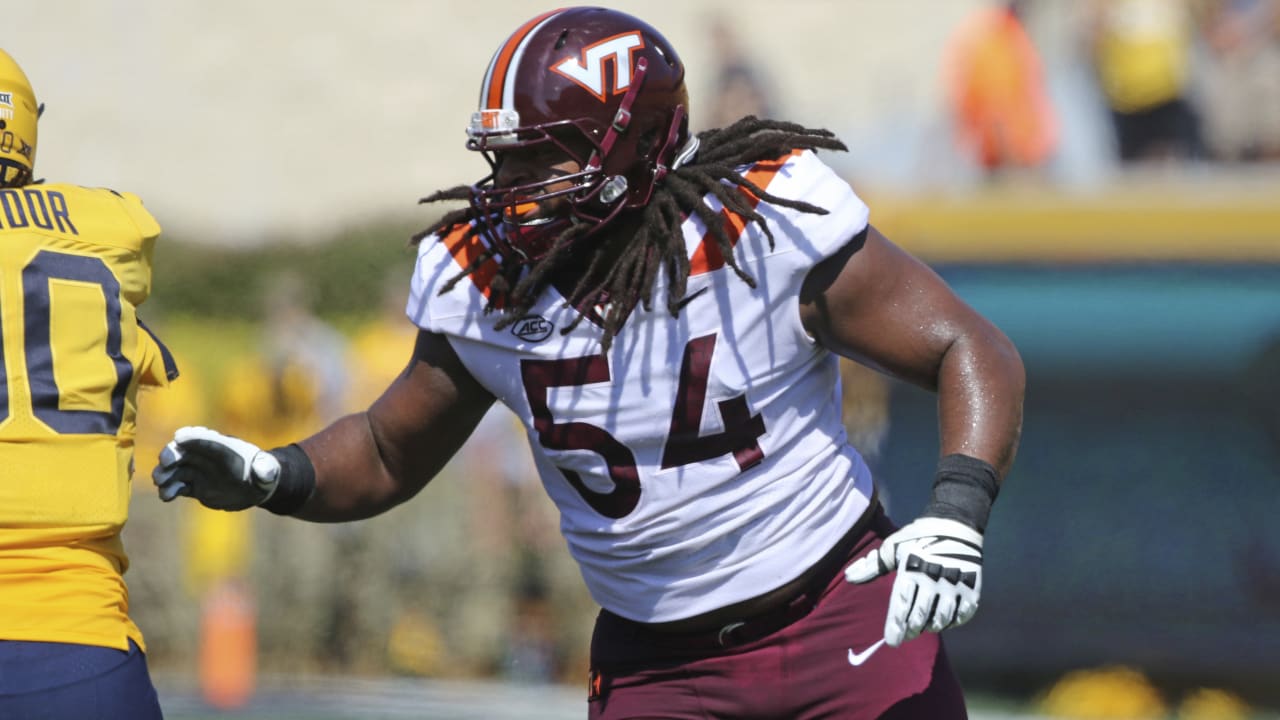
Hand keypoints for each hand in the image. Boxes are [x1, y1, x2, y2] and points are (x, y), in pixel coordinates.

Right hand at [152, 426, 280, 510]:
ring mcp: (198, 471)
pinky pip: (178, 486)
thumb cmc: (262, 473)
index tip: (180, 437)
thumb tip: (264, 469)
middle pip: (183, 451)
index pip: (205, 437)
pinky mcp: (195, 486)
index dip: (192, 436)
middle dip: (172, 454)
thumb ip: (265, 469)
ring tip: (160, 483)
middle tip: (165, 463)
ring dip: (165, 474)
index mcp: (222, 446)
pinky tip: (166, 496)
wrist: (255, 488)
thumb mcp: (267, 471)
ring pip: (176, 470)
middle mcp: (206, 456)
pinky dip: (170, 490)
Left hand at [844, 517, 982, 646]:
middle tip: (905, 635)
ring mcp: (956, 586)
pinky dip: (952, 622)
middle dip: (910, 630)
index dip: (895, 626)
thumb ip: (872, 565)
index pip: (902, 606)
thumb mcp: (893, 547)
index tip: (891, 641)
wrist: (955, 525)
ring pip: (941, 619)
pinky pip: (962, 615)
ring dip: (930, 626)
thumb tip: (849, 577)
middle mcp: (935, 581)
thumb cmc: (918, 537)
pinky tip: (943, 620)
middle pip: (920, 617)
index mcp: (913, 571)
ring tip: (922, 626)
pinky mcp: (972, 588)